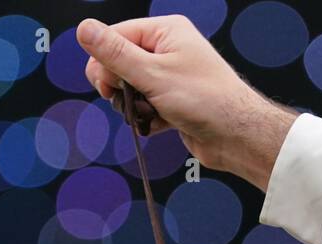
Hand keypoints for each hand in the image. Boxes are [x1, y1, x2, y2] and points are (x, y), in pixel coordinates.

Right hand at [76, 15, 297, 190]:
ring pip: (130, 89)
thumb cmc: (205, 100)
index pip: (115, 37)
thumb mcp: (152, 74)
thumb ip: (115, 54)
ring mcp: (171, 76)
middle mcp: (168, 49)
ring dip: (133, 107)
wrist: (238, 137)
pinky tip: (160, 125)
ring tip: (151, 115)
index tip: (107, 86)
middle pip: (119, 64)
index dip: (105, 63)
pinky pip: (145, 107)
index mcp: (165, 31)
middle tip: (132, 101)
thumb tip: (84, 29)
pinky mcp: (173, 102)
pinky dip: (147, 119)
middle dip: (120, 88)